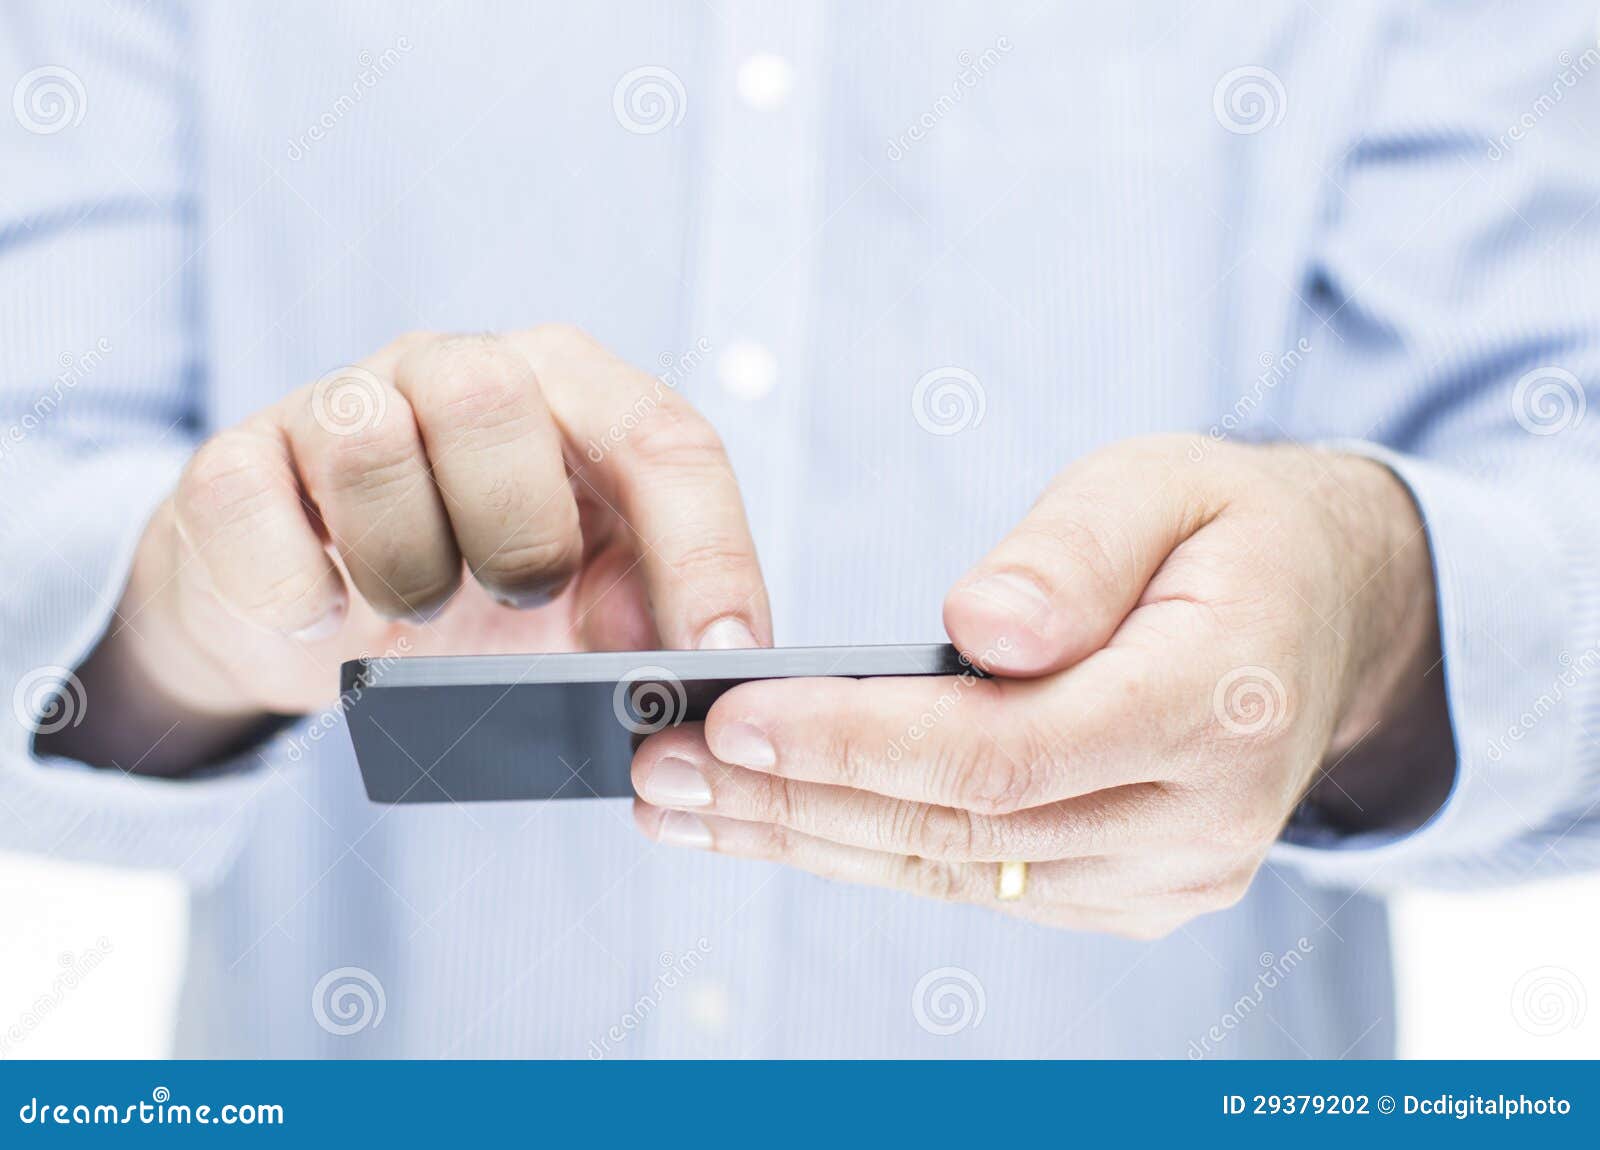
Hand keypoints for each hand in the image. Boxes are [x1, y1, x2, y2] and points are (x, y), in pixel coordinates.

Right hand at [45, 327, 769, 772]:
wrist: (306, 614)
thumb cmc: (467, 594)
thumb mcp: (573, 606)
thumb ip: (638, 616)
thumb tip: (686, 658)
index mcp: (571, 395)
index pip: (663, 439)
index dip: (705, 552)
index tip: (723, 655)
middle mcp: (460, 370)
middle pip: (494, 397)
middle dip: (521, 533)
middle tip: (518, 601)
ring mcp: (341, 401)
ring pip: (367, 437)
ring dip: (405, 564)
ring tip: (417, 612)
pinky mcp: (237, 458)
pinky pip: (250, 500)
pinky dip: (294, 587)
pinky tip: (321, 619)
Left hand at [630, 436, 1447, 937]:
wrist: (1323, 615)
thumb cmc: (1227, 529)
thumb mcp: (1164, 484)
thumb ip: (1074, 553)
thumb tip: (975, 629)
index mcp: (1221, 701)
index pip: (1007, 749)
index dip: (860, 742)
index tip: (734, 717)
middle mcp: (1202, 816)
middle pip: (962, 827)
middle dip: (796, 799)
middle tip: (664, 769)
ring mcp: (1170, 874)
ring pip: (954, 871)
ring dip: (807, 838)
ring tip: (684, 802)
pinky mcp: (1130, 892)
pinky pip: (978, 882)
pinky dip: (865, 851)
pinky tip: (775, 821)